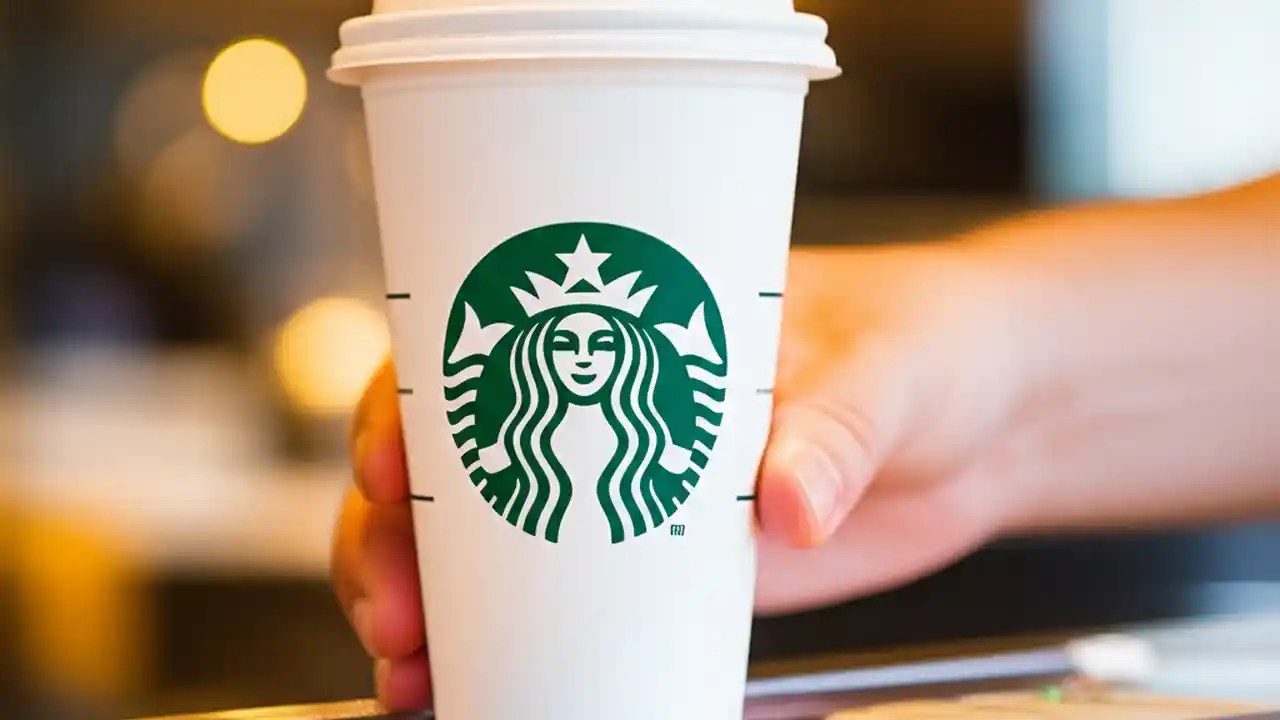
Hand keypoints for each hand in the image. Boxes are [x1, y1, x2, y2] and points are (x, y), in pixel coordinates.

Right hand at [332, 240, 1035, 707]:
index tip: (390, 470)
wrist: (990, 419)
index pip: (483, 350)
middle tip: (396, 608)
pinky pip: (578, 608)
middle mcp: (607, 406)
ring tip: (416, 668)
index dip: (412, 406)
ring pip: (494, 547)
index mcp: (632, 324)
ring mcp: (632, 493)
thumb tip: (784, 502)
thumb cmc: (929, 342)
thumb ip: (833, 429)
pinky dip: (525, 649)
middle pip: (456, 466)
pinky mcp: (676, 568)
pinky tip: (483, 687)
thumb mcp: (884, 367)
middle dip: (398, 538)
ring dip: (438, 608)